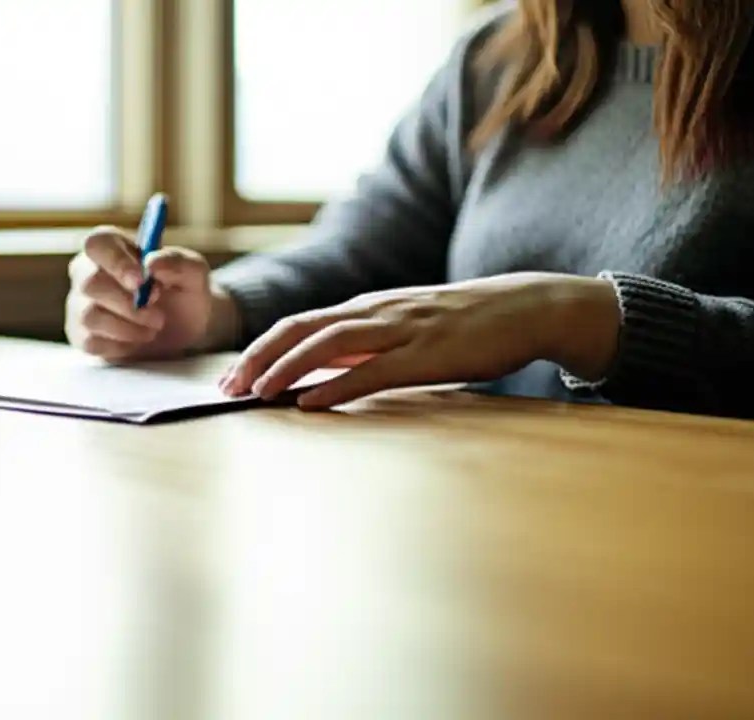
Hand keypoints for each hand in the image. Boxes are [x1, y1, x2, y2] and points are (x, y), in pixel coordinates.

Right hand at [67, 226, 228, 361]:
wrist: (187, 328)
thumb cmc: (185, 290)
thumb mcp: (194, 273)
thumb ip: (178, 261)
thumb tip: (151, 263)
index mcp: (111, 247)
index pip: (97, 244)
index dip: (115, 261)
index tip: (141, 281)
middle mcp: (88, 272)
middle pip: (90, 283)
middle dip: (128, 303)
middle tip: (158, 313)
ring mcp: (81, 304)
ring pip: (89, 315)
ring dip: (128, 326)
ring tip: (154, 327)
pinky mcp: (82, 335)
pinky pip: (91, 342)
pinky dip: (121, 344)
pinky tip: (138, 339)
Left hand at [219, 273, 619, 408]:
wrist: (526, 307)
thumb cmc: (465, 323)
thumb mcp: (407, 327)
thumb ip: (367, 345)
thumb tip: (324, 371)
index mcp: (368, 307)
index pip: (300, 322)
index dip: (261, 347)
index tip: (232, 375)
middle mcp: (376, 311)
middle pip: (301, 328)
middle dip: (258, 356)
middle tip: (227, 387)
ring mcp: (401, 329)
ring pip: (328, 343)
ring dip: (286, 368)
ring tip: (256, 392)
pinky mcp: (428, 354)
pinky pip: (373, 370)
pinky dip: (336, 386)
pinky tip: (311, 402)